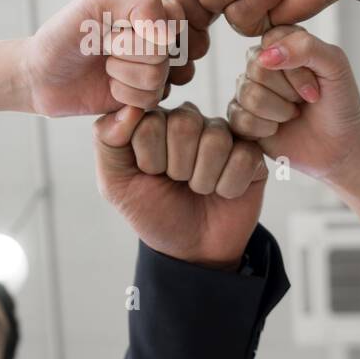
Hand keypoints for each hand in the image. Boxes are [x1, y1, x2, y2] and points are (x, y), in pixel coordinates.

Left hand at [25, 0, 183, 116]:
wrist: (41, 74)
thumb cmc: (65, 33)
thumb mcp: (96, 2)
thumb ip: (139, 4)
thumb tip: (170, 36)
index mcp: (153, 5)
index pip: (172, 18)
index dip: (137, 27)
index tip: (110, 22)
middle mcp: (159, 36)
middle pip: (165, 52)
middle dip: (124, 51)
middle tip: (104, 46)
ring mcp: (155, 67)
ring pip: (158, 78)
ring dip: (122, 75)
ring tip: (105, 65)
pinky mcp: (147, 95)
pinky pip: (152, 100)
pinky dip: (123, 95)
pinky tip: (109, 85)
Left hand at [95, 102, 266, 269]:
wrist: (191, 250)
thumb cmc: (153, 211)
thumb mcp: (116, 183)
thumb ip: (107, 140)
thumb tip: (129, 108)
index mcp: (155, 120)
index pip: (149, 122)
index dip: (149, 159)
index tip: (151, 175)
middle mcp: (191, 120)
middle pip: (185, 125)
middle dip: (178, 168)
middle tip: (178, 183)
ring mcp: (224, 135)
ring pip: (216, 141)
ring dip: (203, 179)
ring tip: (199, 189)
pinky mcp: (253, 154)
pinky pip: (243, 159)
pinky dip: (228, 187)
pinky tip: (223, 192)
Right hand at [227, 26, 359, 180]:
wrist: (340, 146)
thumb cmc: (339, 103)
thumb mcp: (336, 65)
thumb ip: (306, 46)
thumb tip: (267, 56)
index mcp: (281, 44)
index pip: (272, 43)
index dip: (297, 69)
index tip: (317, 82)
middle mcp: (260, 65)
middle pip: (257, 69)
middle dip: (289, 91)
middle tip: (305, 100)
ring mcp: (247, 91)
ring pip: (249, 95)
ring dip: (281, 111)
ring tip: (294, 114)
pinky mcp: (239, 119)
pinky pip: (240, 119)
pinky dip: (267, 129)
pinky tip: (278, 129)